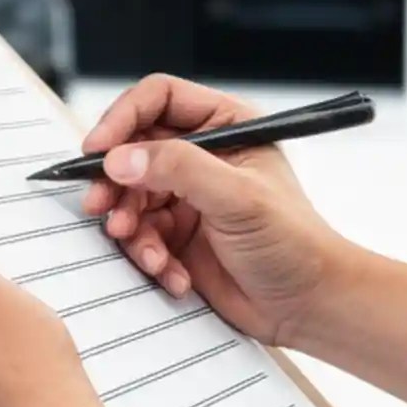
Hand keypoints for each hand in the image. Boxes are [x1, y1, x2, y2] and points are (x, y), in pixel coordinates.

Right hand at [82, 74, 359, 345]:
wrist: (309, 306)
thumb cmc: (295, 243)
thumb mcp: (237, 197)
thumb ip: (178, 168)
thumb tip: (121, 158)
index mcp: (224, 126)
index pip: (157, 99)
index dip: (122, 118)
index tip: (98, 150)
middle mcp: (202, 155)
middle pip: (132, 148)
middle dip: (114, 182)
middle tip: (101, 205)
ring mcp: (186, 195)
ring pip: (128, 195)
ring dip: (129, 226)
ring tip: (148, 251)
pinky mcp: (176, 232)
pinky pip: (139, 234)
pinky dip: (147, 255)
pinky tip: (172, 272)